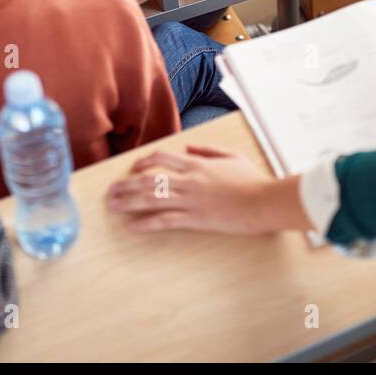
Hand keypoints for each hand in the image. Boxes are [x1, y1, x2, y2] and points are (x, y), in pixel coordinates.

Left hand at [106, 146, 311, 234]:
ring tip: (113, 207)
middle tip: (110, 192)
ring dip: (129, 202)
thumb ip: (208, 150)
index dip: (143, 162)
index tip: (132, 169)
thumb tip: (189, 148)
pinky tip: (133, 226)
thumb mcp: (231, 156)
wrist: (265, 201)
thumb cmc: (252, 180)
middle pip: (149, 179)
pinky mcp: (196, 219)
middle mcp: (189, 180)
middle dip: (126, 185)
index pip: (162, 158)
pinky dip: (147, 223)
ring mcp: (191, 200)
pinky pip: (166, 220)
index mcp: (197, 164)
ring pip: (152, 198)